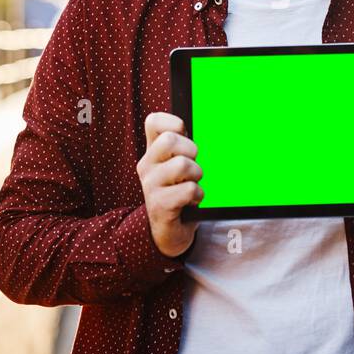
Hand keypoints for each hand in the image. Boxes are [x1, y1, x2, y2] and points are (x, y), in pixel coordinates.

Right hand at [138, 112, 203, 257]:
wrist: (170, 231)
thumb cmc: (179, 192)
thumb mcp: (179, 167)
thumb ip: (183, 147)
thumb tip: (205, 127)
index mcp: (152, 152)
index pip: (153, 121)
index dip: (173, 122)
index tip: (184, 136)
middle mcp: (147, 165)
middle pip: (170, 140)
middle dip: (190, 151)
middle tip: (193, 166)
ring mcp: (150, 185)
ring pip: (182, 164)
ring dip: (197, 175)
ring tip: (193, 184)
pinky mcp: (160, 205)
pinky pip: (189, 189)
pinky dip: (198, 195)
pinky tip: (192, 201)